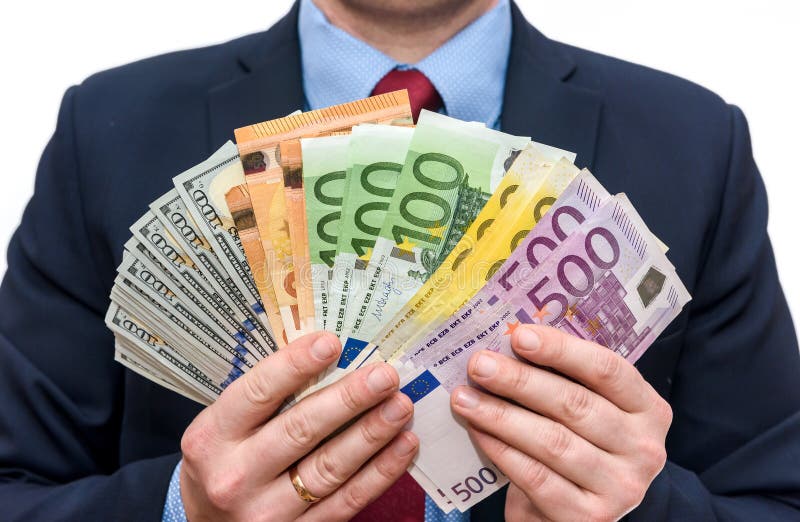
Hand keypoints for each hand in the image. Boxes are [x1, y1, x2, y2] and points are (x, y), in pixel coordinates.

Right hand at [180, 331, 417, 521]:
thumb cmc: (224, 459)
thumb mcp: (225, 426)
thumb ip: (266, 397)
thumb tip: (329, 355)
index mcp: (213, 437)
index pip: (258, 393)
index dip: (295, 365)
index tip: (331, 343)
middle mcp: (236, 476)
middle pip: (300, 430)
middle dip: (349, 399)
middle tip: (384, 375)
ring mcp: (267, 511)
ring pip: (329, 468)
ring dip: (372, 434)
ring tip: (400, 406)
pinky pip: (347, 501)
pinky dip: (380, 472)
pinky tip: (403, 445)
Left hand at [450, 325, 670, 521]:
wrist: (578, 512)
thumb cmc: (578, 445)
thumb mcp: (586, 409)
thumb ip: (563, 378)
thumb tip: (511, 340)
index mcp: (648, 409)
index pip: (607, 369)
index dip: (561, 350)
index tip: (519, 336)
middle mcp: (644, 449)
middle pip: (574, 404)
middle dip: (519, 380)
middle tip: (479, 365)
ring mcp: (620, 487)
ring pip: (552, 442)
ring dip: (501, 415)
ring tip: (465, 398)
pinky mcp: (588, 517)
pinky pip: (535, 477)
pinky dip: (501, 450)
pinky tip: (477, 431)